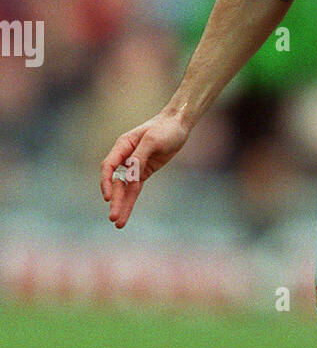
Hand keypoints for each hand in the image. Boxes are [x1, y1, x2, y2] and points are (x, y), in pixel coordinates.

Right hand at [100, 111, 190, 228]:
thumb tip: (130, 176)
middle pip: (116, 182)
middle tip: (113, 218)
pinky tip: (126, 213)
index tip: (107, 196)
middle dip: (115, 200)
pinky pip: (135, 188)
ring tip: (117, 223)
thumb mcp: (152, 140)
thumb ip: (139, 157)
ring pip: (125, 189)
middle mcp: (125, 157)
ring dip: (122, 205)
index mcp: (122, 146)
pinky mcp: (144, 172)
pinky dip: (131, 200)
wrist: (178, 124)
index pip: (109, 166)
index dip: (106, 182)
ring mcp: (135, 166)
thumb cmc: (164, 128)